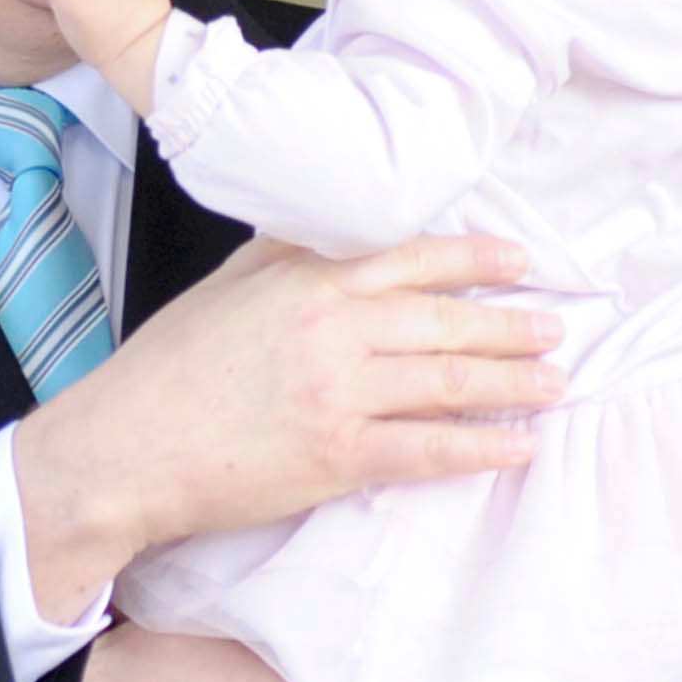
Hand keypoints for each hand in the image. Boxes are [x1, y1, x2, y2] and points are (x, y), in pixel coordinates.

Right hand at [13, 234, 560, 620]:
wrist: (124, 448)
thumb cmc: (170, 368)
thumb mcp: (227, 285)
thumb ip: (287, 252)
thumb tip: (333, 225)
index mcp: (309, 281)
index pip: (413, 258)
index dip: (476, 257)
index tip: (522, 259)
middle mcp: (333, 329)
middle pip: (445, 319)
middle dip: (511, 323)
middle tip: (557, 327)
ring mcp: (338, 393)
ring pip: (448, 380)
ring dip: (512, 382)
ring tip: (555, 381)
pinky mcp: (336, 455)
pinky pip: (427, 449)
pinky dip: (481, 446)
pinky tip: (519, 444)